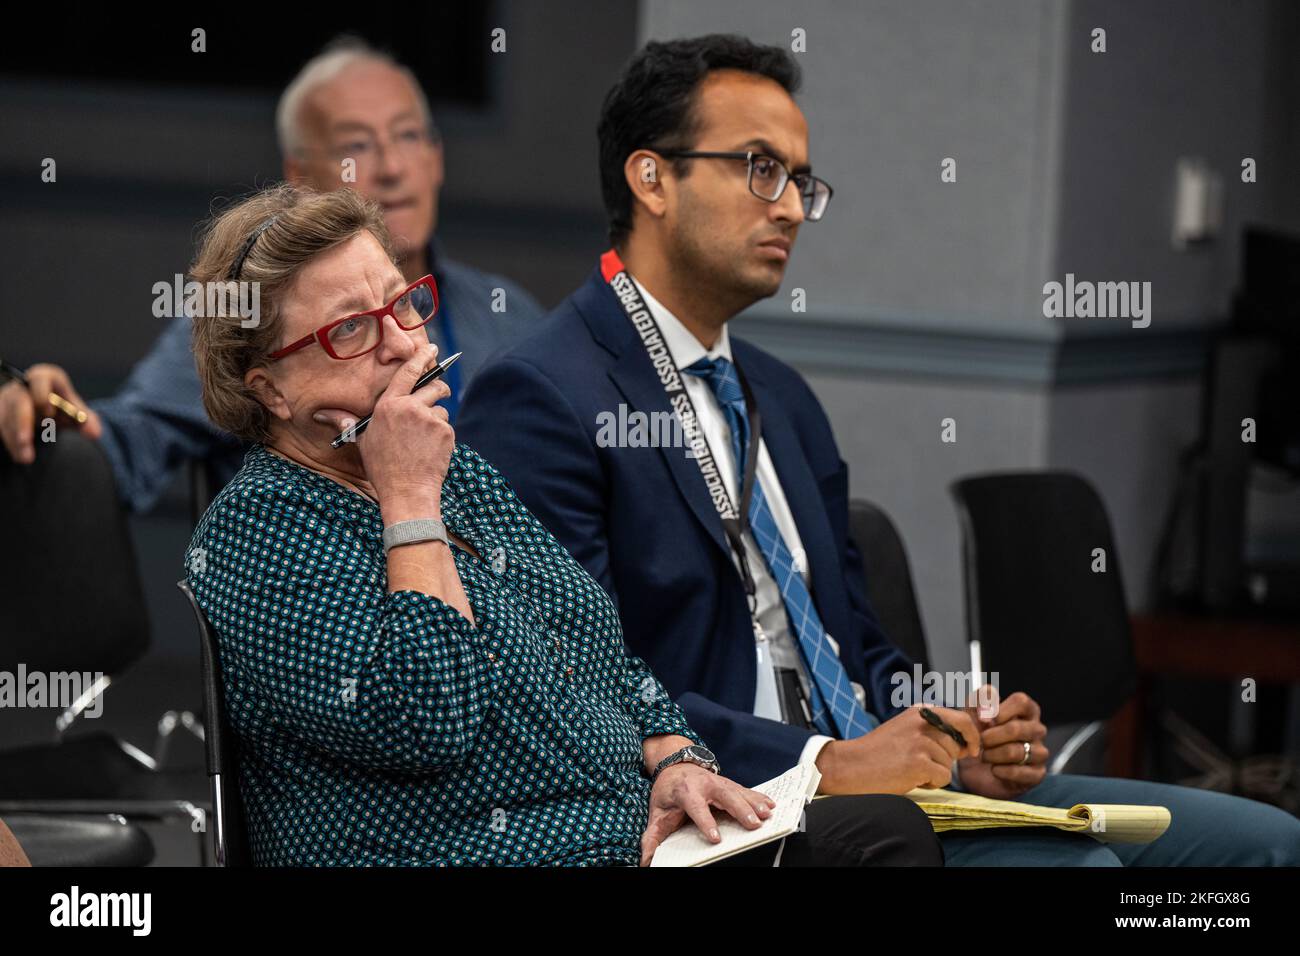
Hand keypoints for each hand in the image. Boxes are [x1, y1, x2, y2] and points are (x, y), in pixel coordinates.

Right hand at [0, 363, 101, 463]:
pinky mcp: (1, 414)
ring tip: (25, 458)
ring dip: (14, 438)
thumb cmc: (62, 410)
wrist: (47, 416)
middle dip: (22, 422)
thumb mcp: (76, 413)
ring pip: (6, 418)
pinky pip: (2, 428)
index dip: (43, 394)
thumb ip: (87, 421)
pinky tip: (20, 456)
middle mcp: (23, 387)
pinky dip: (11, 443)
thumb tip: (95, 433)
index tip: (49, 413)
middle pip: (18, 401)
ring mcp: (7, 401)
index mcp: (45, 379)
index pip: (40, 378)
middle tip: (26, 442)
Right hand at [314, 343, 452, 515]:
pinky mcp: (445, 432)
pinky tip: (430, 450)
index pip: (408, 372)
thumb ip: (348, 422)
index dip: (422, 357)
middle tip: (438, 395)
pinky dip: (441, 436)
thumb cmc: (382, 468)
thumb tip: (323, 415)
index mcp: (388, 405)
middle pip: (434, 386)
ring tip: (423, 440)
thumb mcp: (363, 441)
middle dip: (439, 389)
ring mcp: (429, 419)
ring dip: (436, 419)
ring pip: (441, 409)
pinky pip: (446, 427)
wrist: (406, 491)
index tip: (432, 348)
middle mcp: (410, 407)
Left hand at [639, 765, 774, 865]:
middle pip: (724, 796)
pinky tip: (771, 805)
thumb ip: (652, 837)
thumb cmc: (668, 791)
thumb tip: (645, 859)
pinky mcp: (729, 783)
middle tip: (753, 824)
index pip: (696, 807)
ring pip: (738, 791)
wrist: (675, 765)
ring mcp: (719, 781)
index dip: (705, 822)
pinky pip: (746, 791)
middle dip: (739, 809)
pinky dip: (759, 798)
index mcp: (685, 791)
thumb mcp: (656, 812)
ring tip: (767, 814)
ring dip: (754, 803)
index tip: (715, 837)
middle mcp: (705, 784)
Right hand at [815, 704, 980, 794]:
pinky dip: (930, 783)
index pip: (962, 719)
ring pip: (949, 764)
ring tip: (909, 769)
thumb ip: (933, 731)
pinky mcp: (919, 762)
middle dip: (945, 760)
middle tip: (919, 763)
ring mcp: (921, 741)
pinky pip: (943, 777)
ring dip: (934, 772)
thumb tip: (967, 745)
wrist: (850, 765)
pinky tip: (910, 778)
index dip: (971, 736)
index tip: (972, 749)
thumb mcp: (905, 729)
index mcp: (920, 712)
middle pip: (957, 746)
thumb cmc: (876, 752)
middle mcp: (923, 722)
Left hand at [957, 688, 1049, 798]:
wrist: (977, 768)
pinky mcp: (1038, 773)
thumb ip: (978, 700)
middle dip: (990, 737)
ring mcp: (1040, 752)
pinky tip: (994, 769)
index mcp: (1026, 710)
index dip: (999, 710)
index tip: (983, 719)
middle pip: (1015, 728)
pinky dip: (1000, 771)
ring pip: (1016, 752)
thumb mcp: (973, 713)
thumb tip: (985, 709)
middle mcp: (1037, 729)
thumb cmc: (980, 734)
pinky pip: (1019, 772)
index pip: (1020, 701)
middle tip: (980, 742)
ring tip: (985, 756)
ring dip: (993, 755)